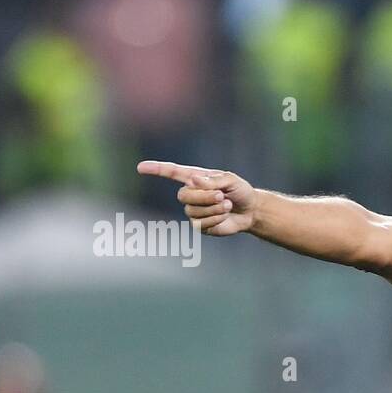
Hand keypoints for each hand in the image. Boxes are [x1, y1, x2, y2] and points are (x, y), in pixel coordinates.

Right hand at [137, 160, 257, 235]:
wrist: (250, 211)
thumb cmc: (240, 191)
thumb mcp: (231, 180)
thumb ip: (214, 180)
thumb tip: (194, 180)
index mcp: (195, 178)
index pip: (171, 172)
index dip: (156, 169)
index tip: (140, 167)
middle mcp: (191, 194)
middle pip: (183, 196)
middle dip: (204, 197)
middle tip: (222, 195)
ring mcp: (193, 210)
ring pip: (192, 211)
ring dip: (213, 208)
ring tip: (226, 205)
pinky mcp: (200, 225)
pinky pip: (200, 223)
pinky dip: (215, 219)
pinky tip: (224, 216)